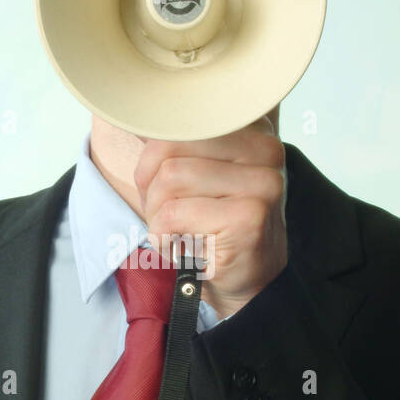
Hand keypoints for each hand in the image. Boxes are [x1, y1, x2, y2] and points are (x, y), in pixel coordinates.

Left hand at [133, 116, 288, 318]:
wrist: (249, 281)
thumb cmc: (216, 226)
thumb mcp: (199, 174)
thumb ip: (177, 143)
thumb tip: (133, 118)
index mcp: (253, 129)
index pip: (176, 123)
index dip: (154, 159)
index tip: (166, 187)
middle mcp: (266, 150)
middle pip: (167, 148)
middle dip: (151, 188)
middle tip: (169, 216)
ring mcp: (262, 183)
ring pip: (168, 179)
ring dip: (157, 215)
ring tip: (178, 232)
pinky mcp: (248, 216)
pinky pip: (173, 215)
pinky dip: (163, 238)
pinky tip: (183, 249)